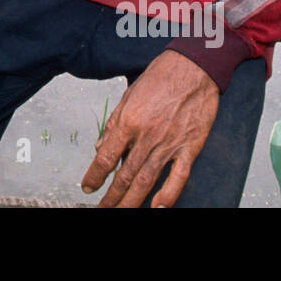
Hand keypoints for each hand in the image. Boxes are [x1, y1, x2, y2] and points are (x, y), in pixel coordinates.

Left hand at [81, 50, 218, 207]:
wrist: (193, 68)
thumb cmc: (160, 78)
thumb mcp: (128, 96)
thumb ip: (114, 124)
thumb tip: (100, 147)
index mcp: (128, 122)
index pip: (105, 157)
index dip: (94, 175)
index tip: (88, 187)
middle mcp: (146, 136)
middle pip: (125, 175)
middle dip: (111, 197)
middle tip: (102, 209)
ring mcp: (169, 144)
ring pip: (147, 181)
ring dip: (132, 202)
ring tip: (121, 212)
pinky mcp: (190, 147)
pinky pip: (178, 176)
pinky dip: (169, 195)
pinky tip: (158, 207)